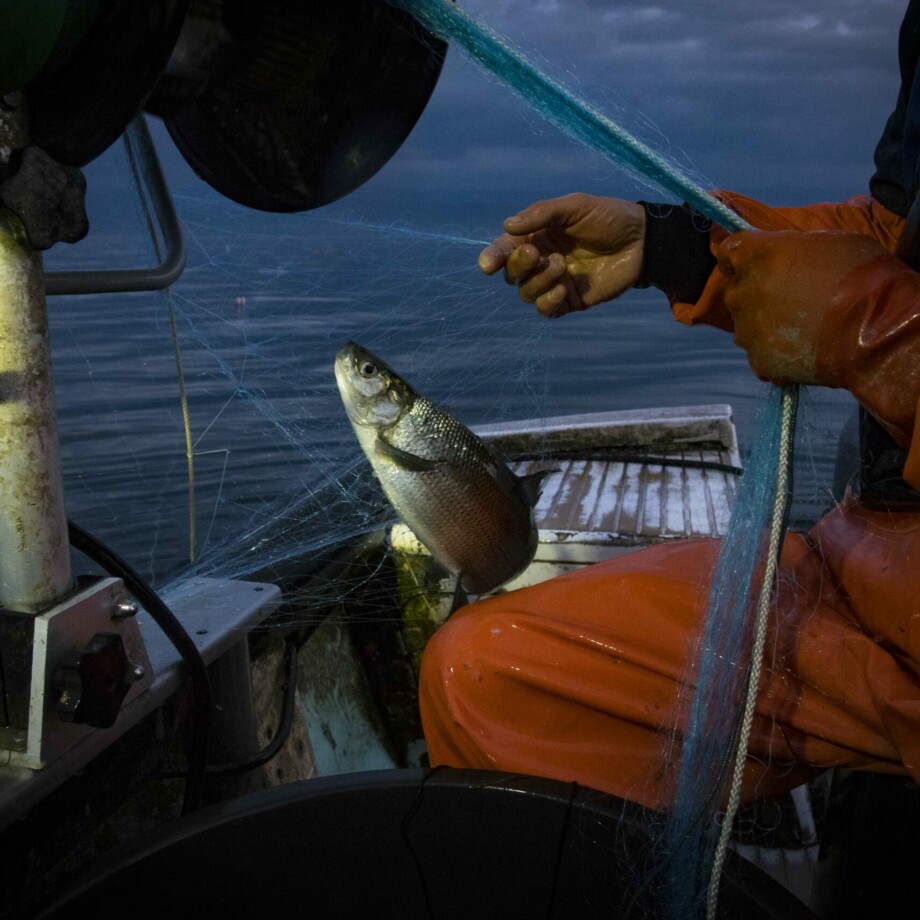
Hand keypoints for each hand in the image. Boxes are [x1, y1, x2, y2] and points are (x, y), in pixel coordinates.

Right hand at [478, 194, 645, 316]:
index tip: (488, 265)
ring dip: (538, 281)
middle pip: (512, 275)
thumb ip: (541, 214)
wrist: (641, 240)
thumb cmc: (607, 217)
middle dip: (519, 266)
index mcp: (536, 236)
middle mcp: (540, 261)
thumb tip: (507, 226)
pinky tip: (562, 288)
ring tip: (561, 265)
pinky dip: (548, 301)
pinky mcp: (569, 300)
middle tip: (537, 254)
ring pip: (526, 294)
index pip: (504, 251)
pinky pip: (546, 310)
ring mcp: (554, 282)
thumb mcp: (574, 206)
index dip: (493, 258)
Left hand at [717, 229, 890, 385]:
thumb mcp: (826, 242)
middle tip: (791, 301)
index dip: (739, 259)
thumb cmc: (857, 274)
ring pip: (747, 327)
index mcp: (755, 255)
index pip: (728, 252)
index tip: (754, 264)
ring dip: (766, 328)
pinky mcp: (758, 359)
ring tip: (802, 332)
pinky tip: (802, 354)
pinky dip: (776, 355)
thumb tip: (788, 256)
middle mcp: (741, 292)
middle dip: (757, 295)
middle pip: (738, 292)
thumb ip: (792, 250)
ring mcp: (746, 330)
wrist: (871, 328)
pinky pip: (761, 356)